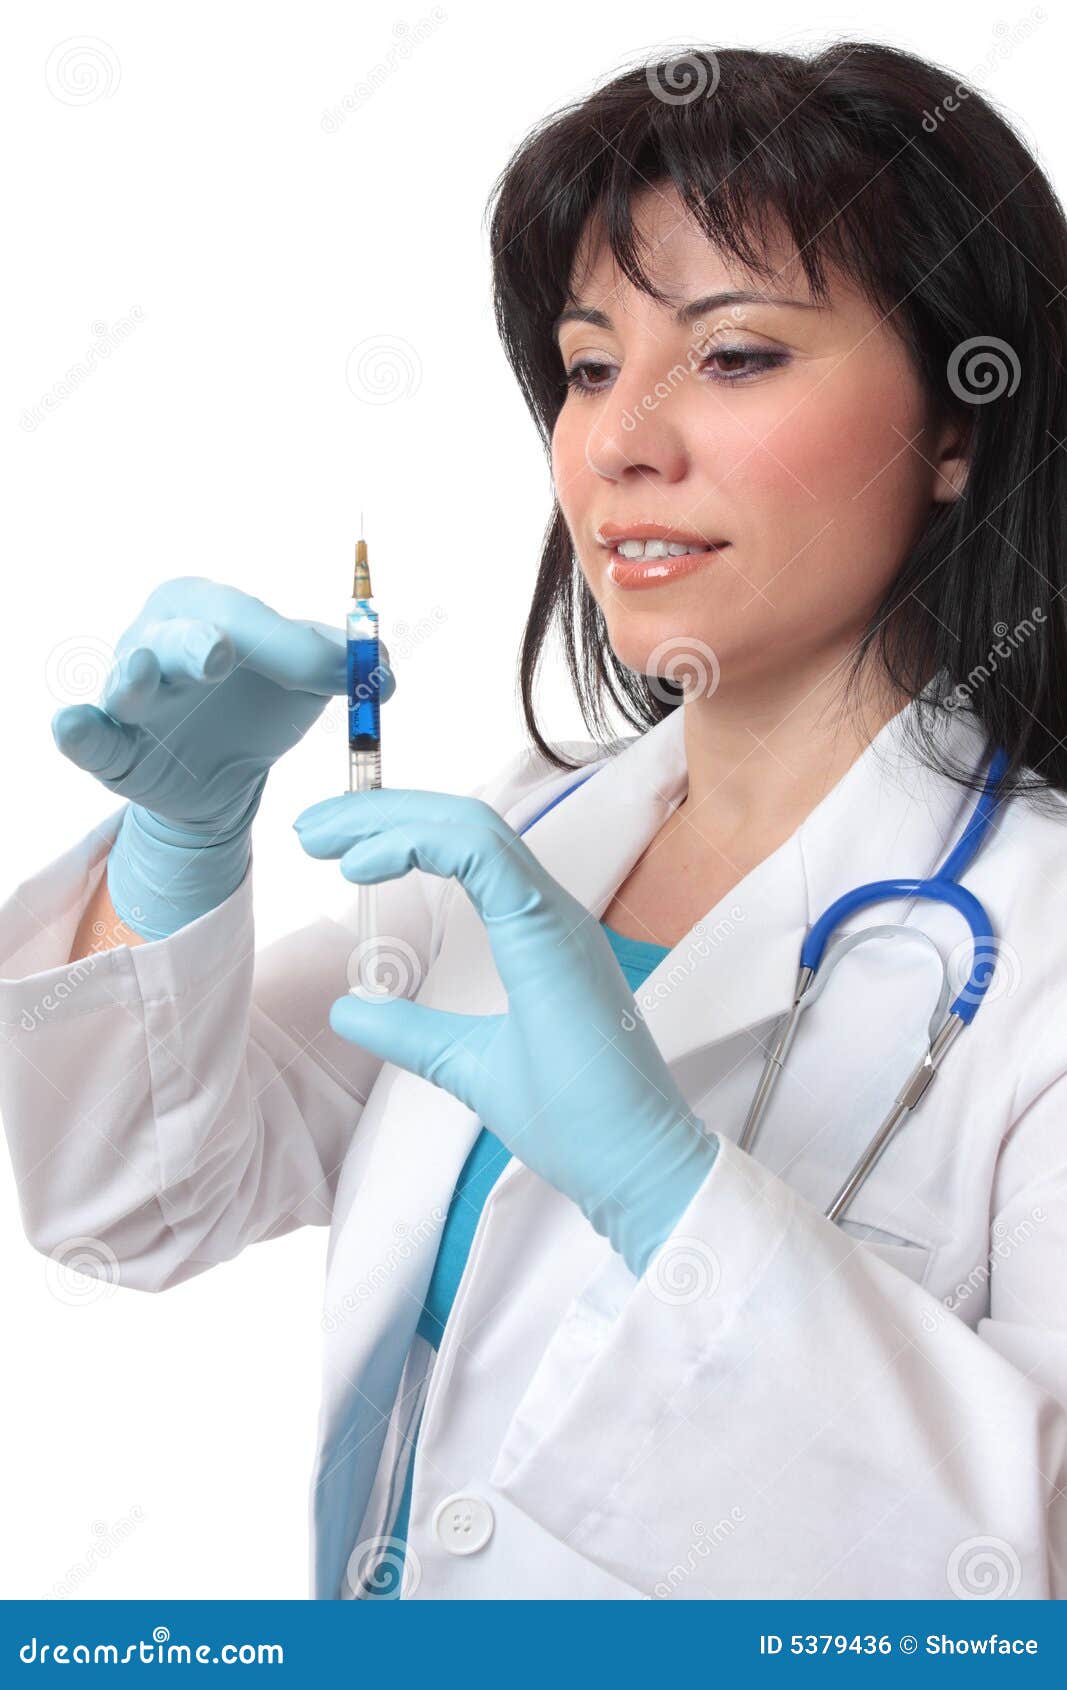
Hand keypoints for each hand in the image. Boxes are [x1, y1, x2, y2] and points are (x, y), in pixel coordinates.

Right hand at [53, 575, 394, 937]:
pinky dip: (77, 730)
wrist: (225, 776)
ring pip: (130, 680)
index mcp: (214, 609)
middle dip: (196, 643)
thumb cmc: (261, 703)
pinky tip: (70, 723)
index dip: (295, 649)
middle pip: (180, 635)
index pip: (253, 620)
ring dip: (135, 678)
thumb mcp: (307, 682)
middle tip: (216, 654)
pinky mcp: (110, 744)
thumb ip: (345, 668)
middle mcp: (162, 637)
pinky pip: (88, 736)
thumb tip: (384, 672)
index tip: (344, 678)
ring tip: (136, 677)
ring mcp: (129, 690)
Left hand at [293, 788, 716, 1277]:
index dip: (397, 833)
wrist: (629, 1164)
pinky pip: (482, 857)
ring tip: (326, 836)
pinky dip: (419, 845)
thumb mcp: (464, 1064)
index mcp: (536, 930)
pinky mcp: (550, 933)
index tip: (334, 851)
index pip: (464, 848)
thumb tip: (351, 1012)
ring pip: (470, 827)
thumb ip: (412, 1032)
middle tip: (312, 827)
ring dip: (390, 820)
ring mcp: (554, 918)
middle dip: (380, 813)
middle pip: (461, 822)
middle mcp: (549, 911)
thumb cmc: (572, 1117)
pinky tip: (364, 865)